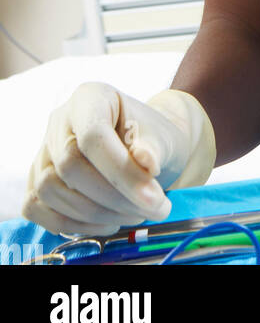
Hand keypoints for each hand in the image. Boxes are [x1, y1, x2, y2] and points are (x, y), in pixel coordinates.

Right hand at [21, 83, 215, 236]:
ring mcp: (43, 151)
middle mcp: (60, 121)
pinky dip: (72, 225)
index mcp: (90, 97)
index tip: (153, 199)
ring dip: (94, 215)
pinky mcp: (35, 180)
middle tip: (149, 210)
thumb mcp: (161, 136)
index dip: (122, 173)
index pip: (93, 136)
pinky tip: (106, 223)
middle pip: (68, 165)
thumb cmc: (151, 138)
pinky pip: (37, 208)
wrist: (143, 148)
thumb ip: (153, 148)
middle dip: (112, 198)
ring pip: (50, 190)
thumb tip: (146, 161)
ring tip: (133, 215)